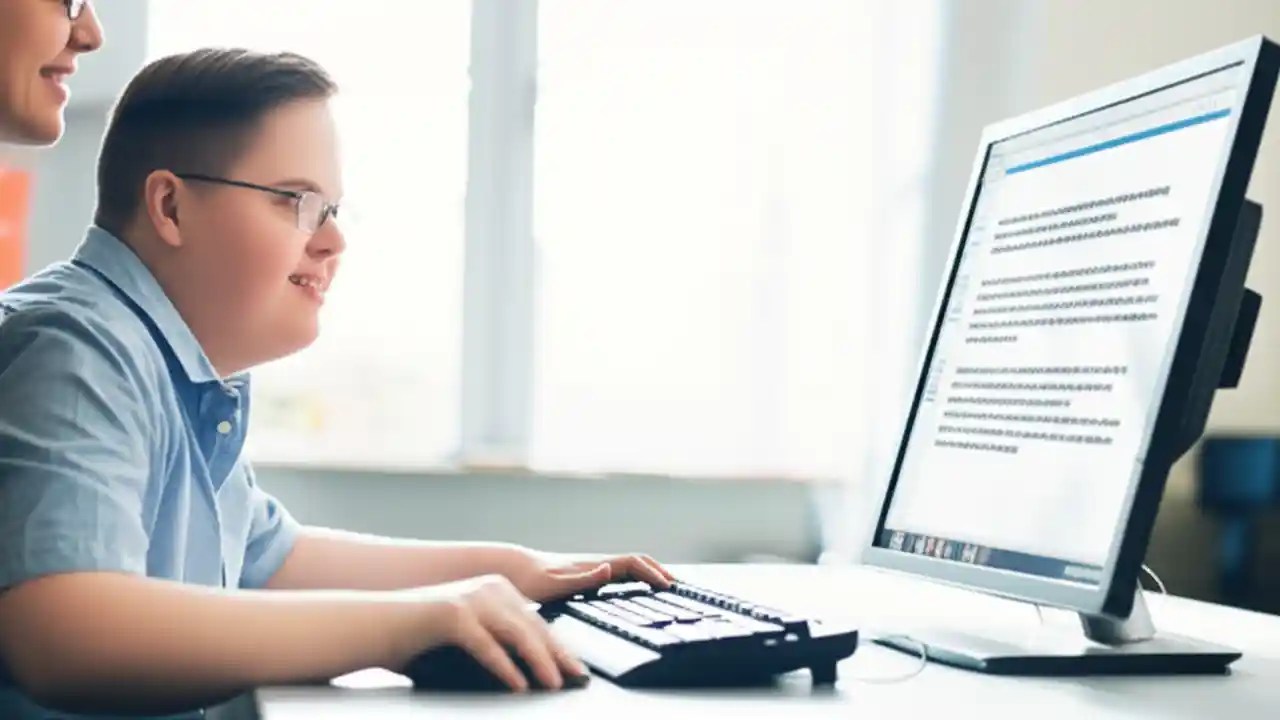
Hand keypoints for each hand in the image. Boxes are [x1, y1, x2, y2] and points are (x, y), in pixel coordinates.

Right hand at [390, 574, 583, 691]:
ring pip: (518, 634)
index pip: (538, 621)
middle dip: (559, 655)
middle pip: (535, 626)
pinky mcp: (453, 615)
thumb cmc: (420, 639)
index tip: (576, 668)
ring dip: (540, 662)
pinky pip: (487, 646)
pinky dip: (506, 668)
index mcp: (497, 590)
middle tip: (577, 678)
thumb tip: (531, 676)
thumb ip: (498, 647)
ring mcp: (471, 598)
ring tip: (554, 685)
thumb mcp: (468, 638)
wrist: (374, 625)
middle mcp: (489, 588)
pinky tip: (519, 685)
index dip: (559, 647)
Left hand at [506, 550, 677, 602]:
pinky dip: (634, 579)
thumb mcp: (555, 583)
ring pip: (628, 567)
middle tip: (677, 585)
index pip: (634, 564)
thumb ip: (582, 578)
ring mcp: (592, 567)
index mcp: (594, 565)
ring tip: (664, 586)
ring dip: (648, 573)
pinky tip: (635, 590)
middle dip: (658, 571)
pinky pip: (617, 575)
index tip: (668, 586)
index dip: (654, 573)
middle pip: (636, 562)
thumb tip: (610, 569)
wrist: (512, 570)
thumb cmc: (531, 580)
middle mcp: (596, 563)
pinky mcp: (585, 575)